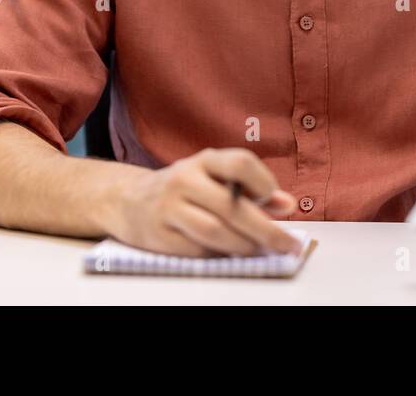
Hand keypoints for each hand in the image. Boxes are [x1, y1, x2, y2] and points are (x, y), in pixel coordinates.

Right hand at [109, 147, 299, 256]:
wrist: (127, 199)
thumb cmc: (184, 189)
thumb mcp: (214, 179)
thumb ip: (252, 190)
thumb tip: (288, 205)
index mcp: (204, 160)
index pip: (240, 163)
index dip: (264, 183)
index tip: (276, 202)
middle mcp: (185, 179)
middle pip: (232, 206)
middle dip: (265, 229)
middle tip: (287, 245)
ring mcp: (168, 207)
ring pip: (215, 231)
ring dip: (243, 245)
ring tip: (258, 251)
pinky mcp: (158, 235)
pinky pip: (196, 250)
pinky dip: (218, 255)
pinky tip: (228, 255)